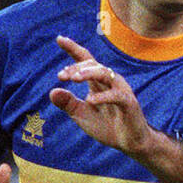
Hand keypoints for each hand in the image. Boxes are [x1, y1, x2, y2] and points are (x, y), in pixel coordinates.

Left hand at [50, 35, 152, 155]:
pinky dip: (103, 97)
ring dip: (88, 73)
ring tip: (74, 79)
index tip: (59, 39)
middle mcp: (109, 81)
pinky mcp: (128, 103)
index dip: (73, 48)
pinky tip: (90, 100)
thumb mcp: (82, 115)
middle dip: (76, 67)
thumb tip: (52, 92)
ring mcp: (120, 90)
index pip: (85, 60)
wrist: (130, 143)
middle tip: (61, 76)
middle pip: (92, 65)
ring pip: (104, 73)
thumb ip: (68, 103)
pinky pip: (116, 95)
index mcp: (98, 82)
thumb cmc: (108, 127)